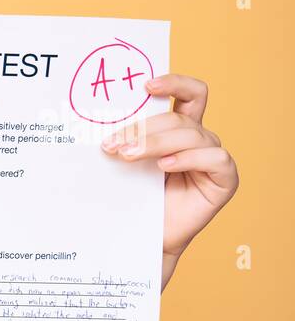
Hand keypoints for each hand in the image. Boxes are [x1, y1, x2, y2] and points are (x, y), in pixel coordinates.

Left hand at [100, 74, 238, 288]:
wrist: (143, 238)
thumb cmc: (134, 198)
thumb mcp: (127, 162)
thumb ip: (127, 139)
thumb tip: (96, 120)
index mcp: (180, 128)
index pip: (190, 94)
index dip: (174, 82)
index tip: (145, 85)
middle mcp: (200, 138)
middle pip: (178, 119)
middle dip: (143, 129)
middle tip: (112, 144)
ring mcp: (214, 157)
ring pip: (190, 135)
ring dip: (155, 143)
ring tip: (127, 156)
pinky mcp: (224, 179)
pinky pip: (213, 157)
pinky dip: (187, 158)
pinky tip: (164, 166)